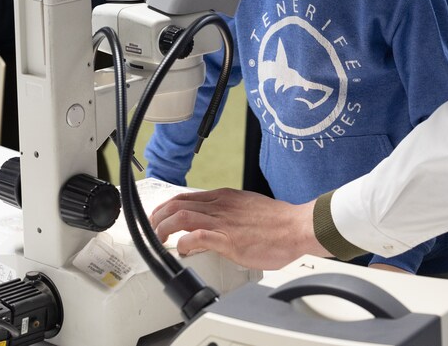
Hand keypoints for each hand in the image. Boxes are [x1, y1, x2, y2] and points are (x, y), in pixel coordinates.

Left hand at [149, 187, 328, 269]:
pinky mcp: (229, 239)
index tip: (159, 217)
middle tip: (151, 229)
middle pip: (178, 203)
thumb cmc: (277, 222)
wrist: (296, 226)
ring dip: (164, 228)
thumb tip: (216, 225)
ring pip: (182, 216)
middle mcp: (220, 205)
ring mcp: (223, 221)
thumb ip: (229, 213)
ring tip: (159, 240)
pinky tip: (183, 249)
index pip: (186, 197)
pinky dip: (185, 242)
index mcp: (224, 197)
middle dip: (158, 216)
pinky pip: (198, 235)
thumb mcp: (246, 208)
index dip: (168, 207)